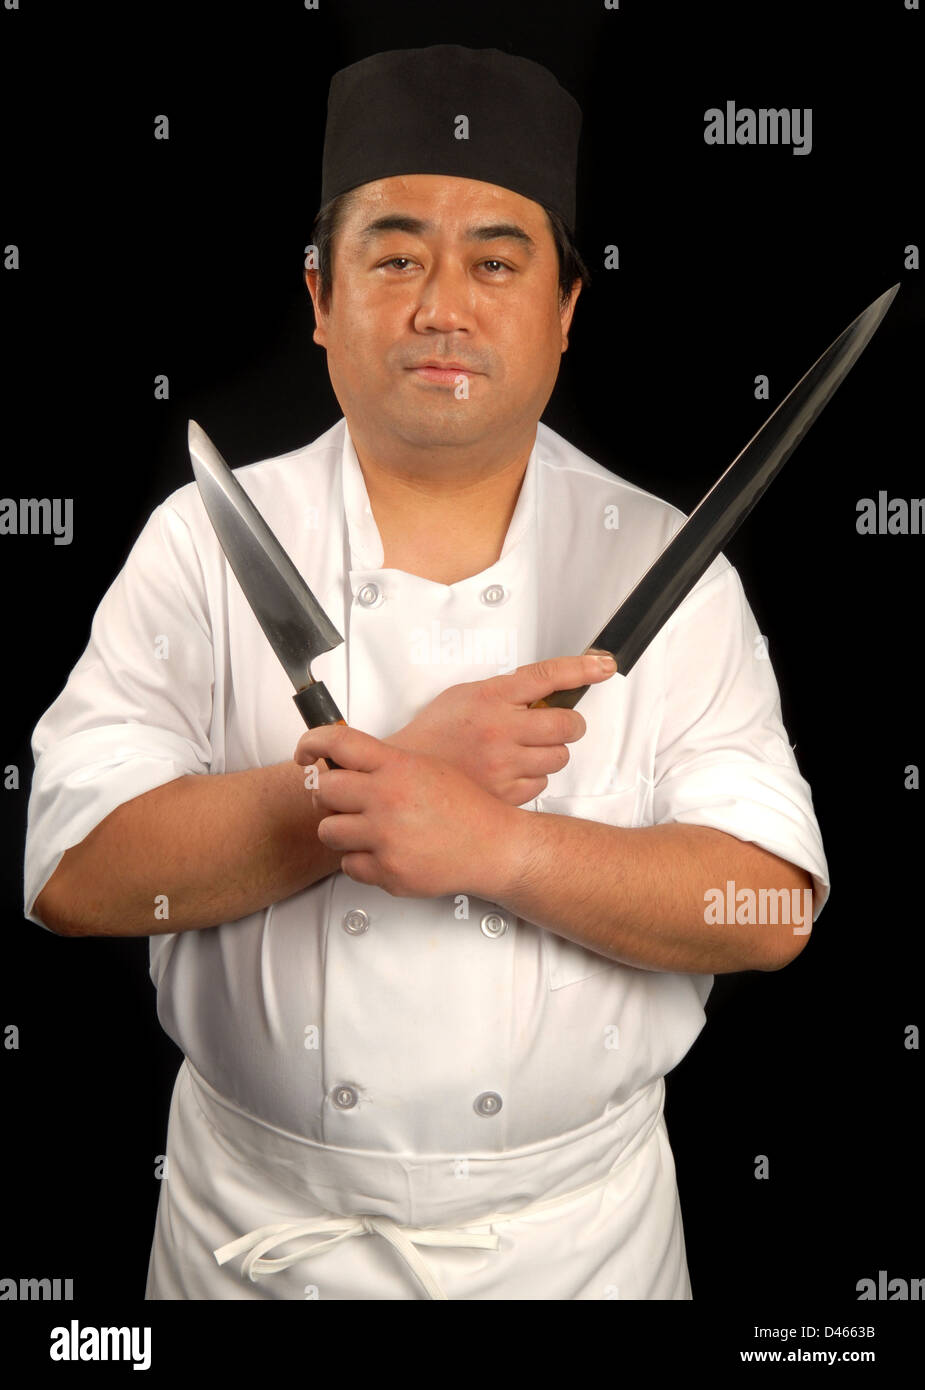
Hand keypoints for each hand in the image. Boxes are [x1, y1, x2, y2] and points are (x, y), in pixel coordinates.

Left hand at [292, 723, 523, 899]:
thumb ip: (384, 765)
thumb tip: (341, 764)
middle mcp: (388, 799)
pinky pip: (348, 865)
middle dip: (330, 797)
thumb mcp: (426, 768)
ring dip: (342, 831)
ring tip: (368, 830)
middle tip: (344, 801)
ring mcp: (386, 837)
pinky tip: (385, 852)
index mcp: (398, 767)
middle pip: (324, 790)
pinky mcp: (388, 871)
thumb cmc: (465, 807)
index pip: (337, 743)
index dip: (311, 743)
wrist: (494, 846)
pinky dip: (361, 862)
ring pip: (328, 831)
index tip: (304, 753)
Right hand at [382, 652, 617, 804]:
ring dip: (550, 752)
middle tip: (555, 726)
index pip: (548, 676)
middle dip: (568, 724)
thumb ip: (504, 692)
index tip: (603, 665)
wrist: (405, 775)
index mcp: (491, 698)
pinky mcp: (506, 793)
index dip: (583, 668)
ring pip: (560, 756)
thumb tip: (543, 692)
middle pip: (567, 724)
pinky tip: (510, 771)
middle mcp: (501, 729)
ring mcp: (505, 763)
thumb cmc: (434, 734)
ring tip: (522, 751)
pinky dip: (533, 777)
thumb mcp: (465, 696)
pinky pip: (542, 783)